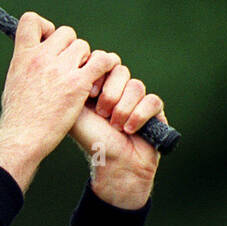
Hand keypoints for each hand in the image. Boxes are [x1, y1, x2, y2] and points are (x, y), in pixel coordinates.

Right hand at [0, 12, 119, 192]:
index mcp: (22, 55)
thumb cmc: (18, 116)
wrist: (23, 137)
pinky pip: (102, 61)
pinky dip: (106, 66)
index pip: (31, 20)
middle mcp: (41, 57)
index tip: (49, 40)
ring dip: (87, 61)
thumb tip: (33, 57)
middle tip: (71, 67)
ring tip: (83, 80)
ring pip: (85, 47)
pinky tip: (101, 77)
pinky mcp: (78, 83)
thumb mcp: (14, 82)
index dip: (45, 27)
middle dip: (71, 48)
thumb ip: (26, 65)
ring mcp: (60, 69)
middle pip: (67, 33)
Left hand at [69, 58, 165, 208]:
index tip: (90, 94)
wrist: (112, 164)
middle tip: (101, 113)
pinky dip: (139, 115)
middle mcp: (117, 89)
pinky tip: (129, 130)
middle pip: (120, 70)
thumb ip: (73, 86)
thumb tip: (76, 64)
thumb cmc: (90, 139)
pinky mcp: (153, 110)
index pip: (103, 61)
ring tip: (115, 125)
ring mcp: (136, 99)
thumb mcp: (73, 110)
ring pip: (136, 85)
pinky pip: (152, 100)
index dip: (98, 74)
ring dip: (123, 108)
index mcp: (98, 85)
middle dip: (110, 93)